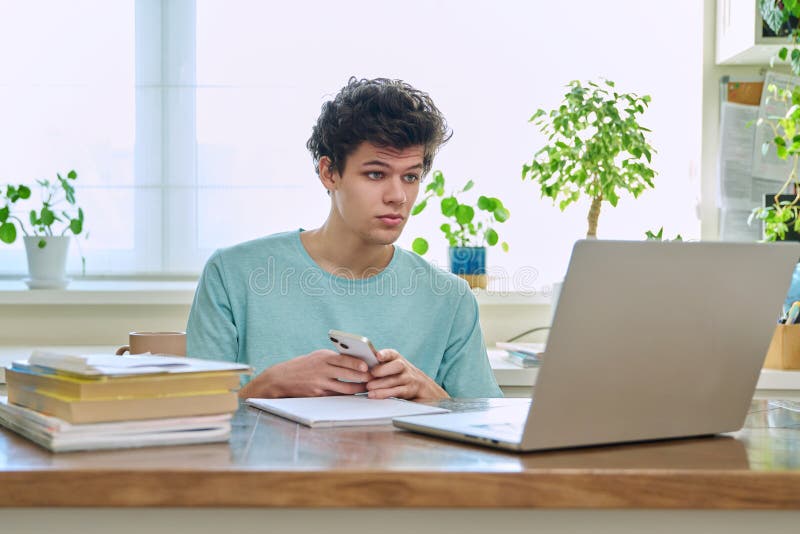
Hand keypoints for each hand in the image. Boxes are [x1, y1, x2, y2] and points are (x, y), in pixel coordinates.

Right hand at [239, 349, 371, 398]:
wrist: (282, 378)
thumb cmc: (304, 366)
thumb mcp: (317, 357)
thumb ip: (334, 359)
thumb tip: (356, 361)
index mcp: (323, 357)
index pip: (344, 359)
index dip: (357, 363)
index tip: (368, 366)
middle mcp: (322, 369)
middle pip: (347, 374)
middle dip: (363, 377)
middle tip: (374, 379)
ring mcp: (320, 383)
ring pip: (345, 388)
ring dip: (358, 389)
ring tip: (367, 389)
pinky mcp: (318, 395)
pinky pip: (337, 396)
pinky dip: (347, 396)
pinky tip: (355, 396)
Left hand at [366, 349, 448, 400]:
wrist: (423, 387)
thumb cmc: (400, 375)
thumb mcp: (392, 367)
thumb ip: (378, 365)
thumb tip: (357, 365)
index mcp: (397, 358)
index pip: (392, 354)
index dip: (385, 354)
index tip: (378, 355)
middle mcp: (405, 367)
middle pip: (397, 365)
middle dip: (383, 370)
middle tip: (371, 374)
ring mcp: (409, 379)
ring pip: (395, 380)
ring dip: (381, 384)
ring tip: (368, 387)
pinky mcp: (409, 391)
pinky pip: (397, 392)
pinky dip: (385, 393)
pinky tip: (374, 395)